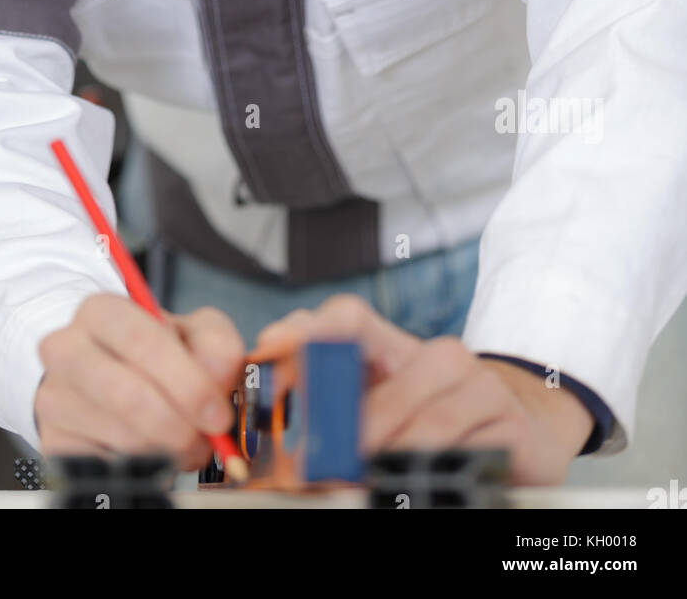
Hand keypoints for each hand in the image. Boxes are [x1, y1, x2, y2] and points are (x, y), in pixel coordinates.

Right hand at [35, 295, 244, 470]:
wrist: (104, 369)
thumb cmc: (155, 350)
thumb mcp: (194, 331)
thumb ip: (217, 345)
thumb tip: (218, 378)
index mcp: (101, 311)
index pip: (142, 340)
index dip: (187, 382)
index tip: (217, 415)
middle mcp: (65, 350)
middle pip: (125, 395)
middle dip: (176, 426)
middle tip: (205, 442)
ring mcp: (53, 397)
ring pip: (120, 438)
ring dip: (165, 450)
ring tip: (185, 443)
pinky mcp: (53, 440)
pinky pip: (106, 466)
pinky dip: (141, 466)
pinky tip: (153, 449)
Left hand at [254, 295, 592, 484]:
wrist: (527, 427)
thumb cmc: (441, 417)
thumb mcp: (387, 404)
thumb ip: (336, 407)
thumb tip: (274, 429)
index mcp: (397, 347)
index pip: (346, 317)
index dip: (305, 332)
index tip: (270, 358)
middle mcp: (438, 356)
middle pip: (379, 371)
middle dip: (337, 421)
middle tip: (309, 459)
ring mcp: (477, 385)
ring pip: (421, 416)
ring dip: (382, 453)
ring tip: (354, 481)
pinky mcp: (510, 422)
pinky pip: (462, 445)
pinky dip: (428, 468)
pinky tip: (408, 482)